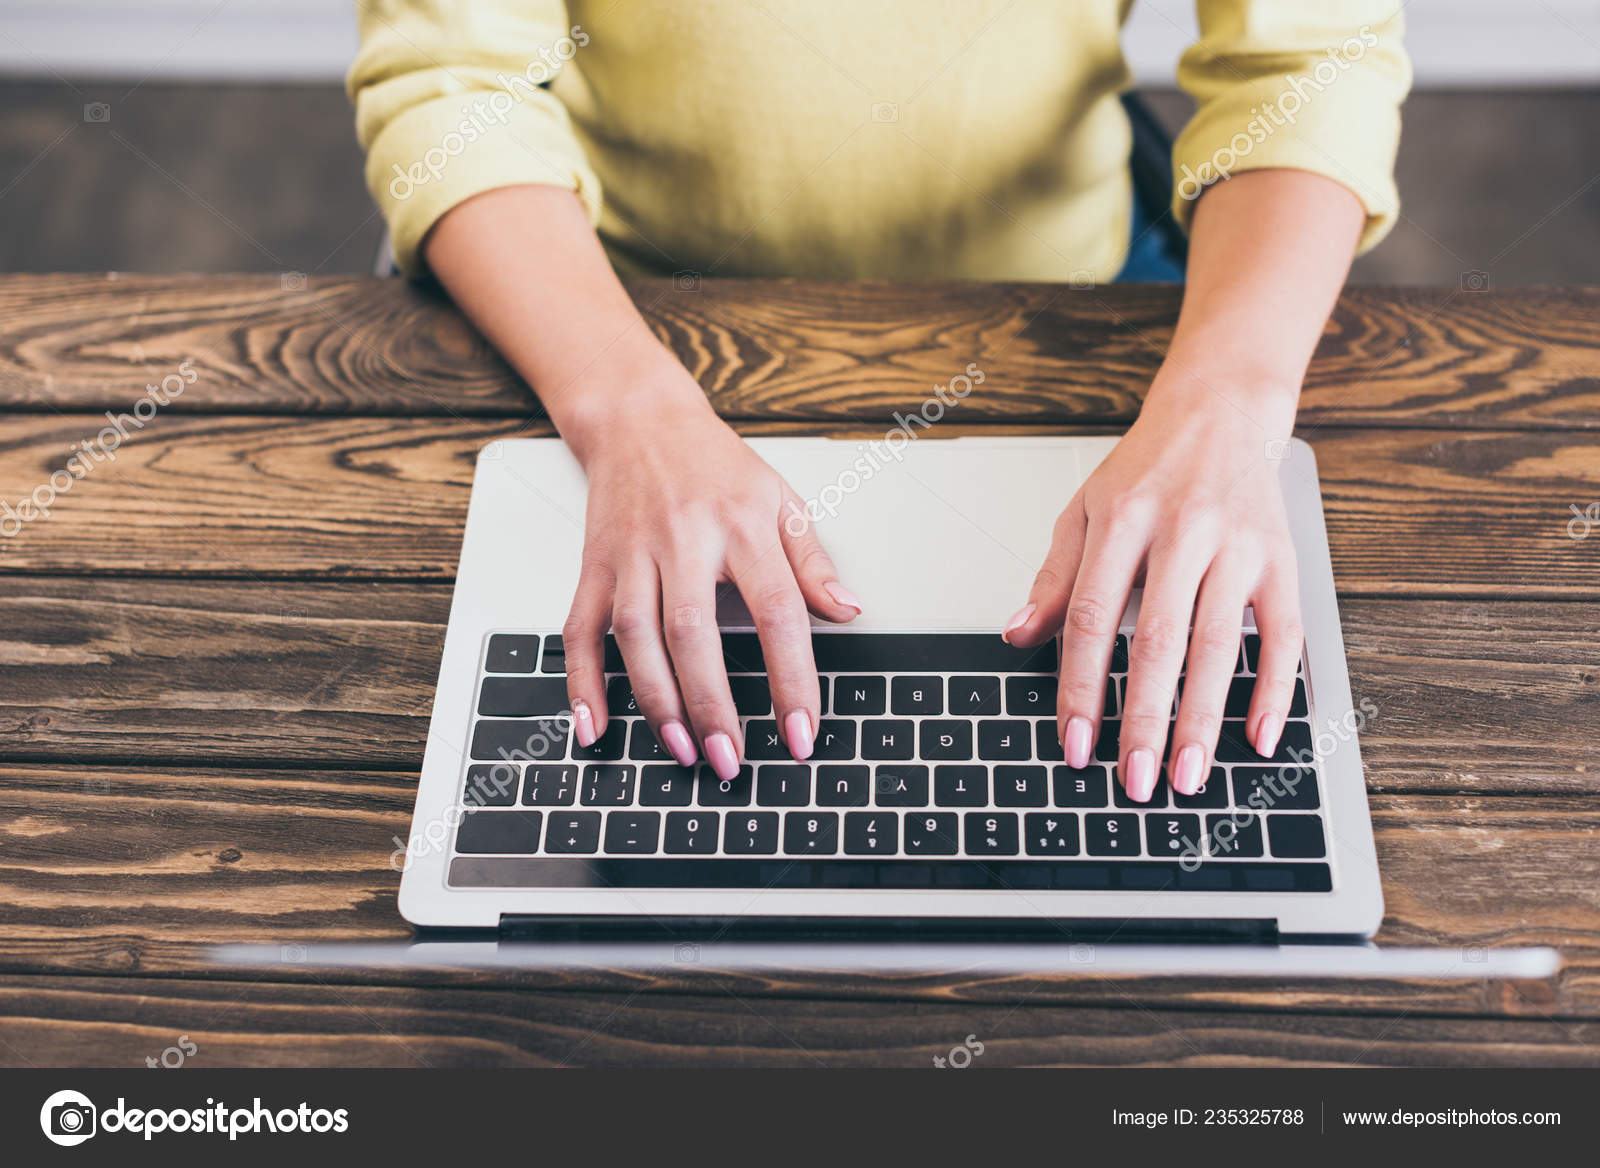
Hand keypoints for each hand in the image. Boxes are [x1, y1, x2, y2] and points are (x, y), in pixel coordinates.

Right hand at [559, 361, 861, 778]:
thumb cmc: (717, 466)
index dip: (791, 678)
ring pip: (635, 635)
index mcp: (742, 525)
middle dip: (712, 704)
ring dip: (656, 701)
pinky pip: (580, 629)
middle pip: (693, 631)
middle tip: (731, 761)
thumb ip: (814, 561)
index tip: (801, 734)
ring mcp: (632, 554)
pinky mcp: (594, 565)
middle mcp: (683, 539)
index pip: (776, 611)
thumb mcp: (782, 499)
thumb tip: (849, 611)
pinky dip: (582, 682)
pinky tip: (594, 726)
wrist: (639, 419)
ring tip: (683, 750)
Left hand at [1002, 379, 1302, 801]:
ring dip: (1204, 719)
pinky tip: (1260, 737)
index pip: (1092, 619)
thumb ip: (1054, 578)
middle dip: (1146, 720)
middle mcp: (1182, 532)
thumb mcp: (1083, 510)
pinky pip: (1285, 634)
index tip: (1075, 745)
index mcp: (1122, 521)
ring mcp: (1237, 547)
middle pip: (1159, 641)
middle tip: (1135, 781)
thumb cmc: (1146, 468)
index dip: (1082, 688)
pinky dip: (1275, 690)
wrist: (1223, 410)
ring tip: (1188, 776)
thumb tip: (1017, 636)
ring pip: (1220, 645)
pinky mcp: (1282, 559)